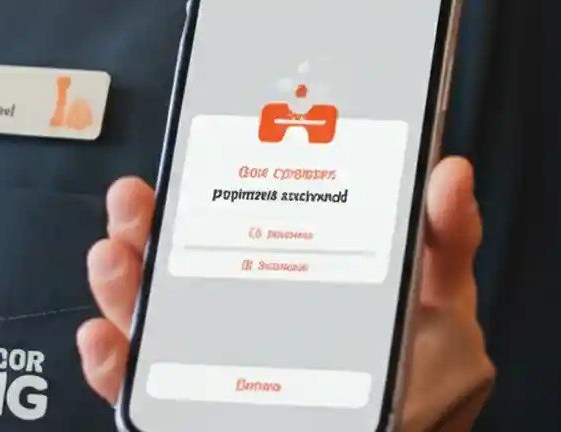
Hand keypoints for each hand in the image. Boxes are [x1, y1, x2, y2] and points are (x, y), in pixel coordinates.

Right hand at [77, 157, 494, 430]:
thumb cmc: (420, 392)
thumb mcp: (440, 307)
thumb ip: (442, 243)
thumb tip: (450, 171)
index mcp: (283, 273)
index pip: (225, 220)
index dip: (196, 185)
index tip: (187, 155)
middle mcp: (234, 313)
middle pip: (167, 260)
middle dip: (140, 223)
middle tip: (135, 202)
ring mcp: (208, 363)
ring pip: (141, 315)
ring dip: (116, 283)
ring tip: (116, 259)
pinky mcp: (187, 408)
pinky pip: (137, 388)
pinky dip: (113, 365)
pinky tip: (110, 344)